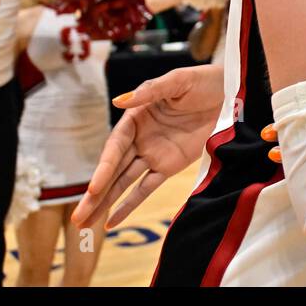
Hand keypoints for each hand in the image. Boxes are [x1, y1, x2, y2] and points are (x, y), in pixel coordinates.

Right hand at [71, 63, 224, 228]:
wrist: (229, 93)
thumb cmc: (201, 82)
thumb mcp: (177, 81)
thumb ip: (150, 91)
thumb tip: (119, 101)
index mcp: (135, 117)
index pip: (115, 148)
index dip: (104, 169)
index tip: (94, 188)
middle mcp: (139, 139)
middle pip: (113, 170)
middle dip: (95, 195)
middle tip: (77, 218)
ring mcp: (152, 154)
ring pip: (124, 183)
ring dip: (105, 203)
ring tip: (83, 224)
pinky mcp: (168, 166)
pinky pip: (146, 188)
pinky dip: (129, 205)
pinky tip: (110, 221)